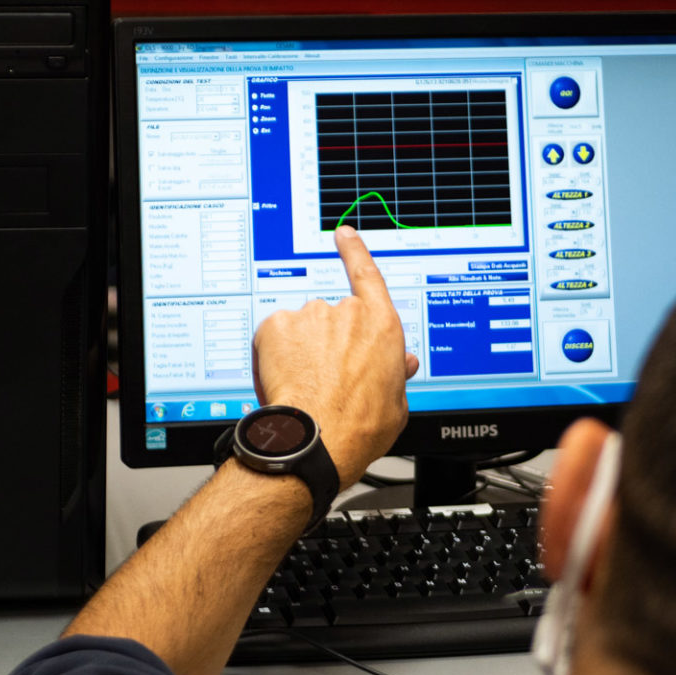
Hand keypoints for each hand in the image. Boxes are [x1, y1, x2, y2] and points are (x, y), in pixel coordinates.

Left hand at [252, 225, 416, 488]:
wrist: (318, 439)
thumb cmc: (360, 427)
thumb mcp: (397, 403)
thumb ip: (396, 373)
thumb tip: (402, 362)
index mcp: (381, 325)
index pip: (367, 275)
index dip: (355, 253)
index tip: (344, 235)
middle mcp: (346, 312)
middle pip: (331, 317)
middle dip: (325, 342)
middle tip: (325, 379)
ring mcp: (310, 316)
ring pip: (300, 329)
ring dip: (299, 349)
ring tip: (305, 386)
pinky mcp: (277, 326)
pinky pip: (273, 336)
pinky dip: (274, 355)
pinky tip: (284, 381)